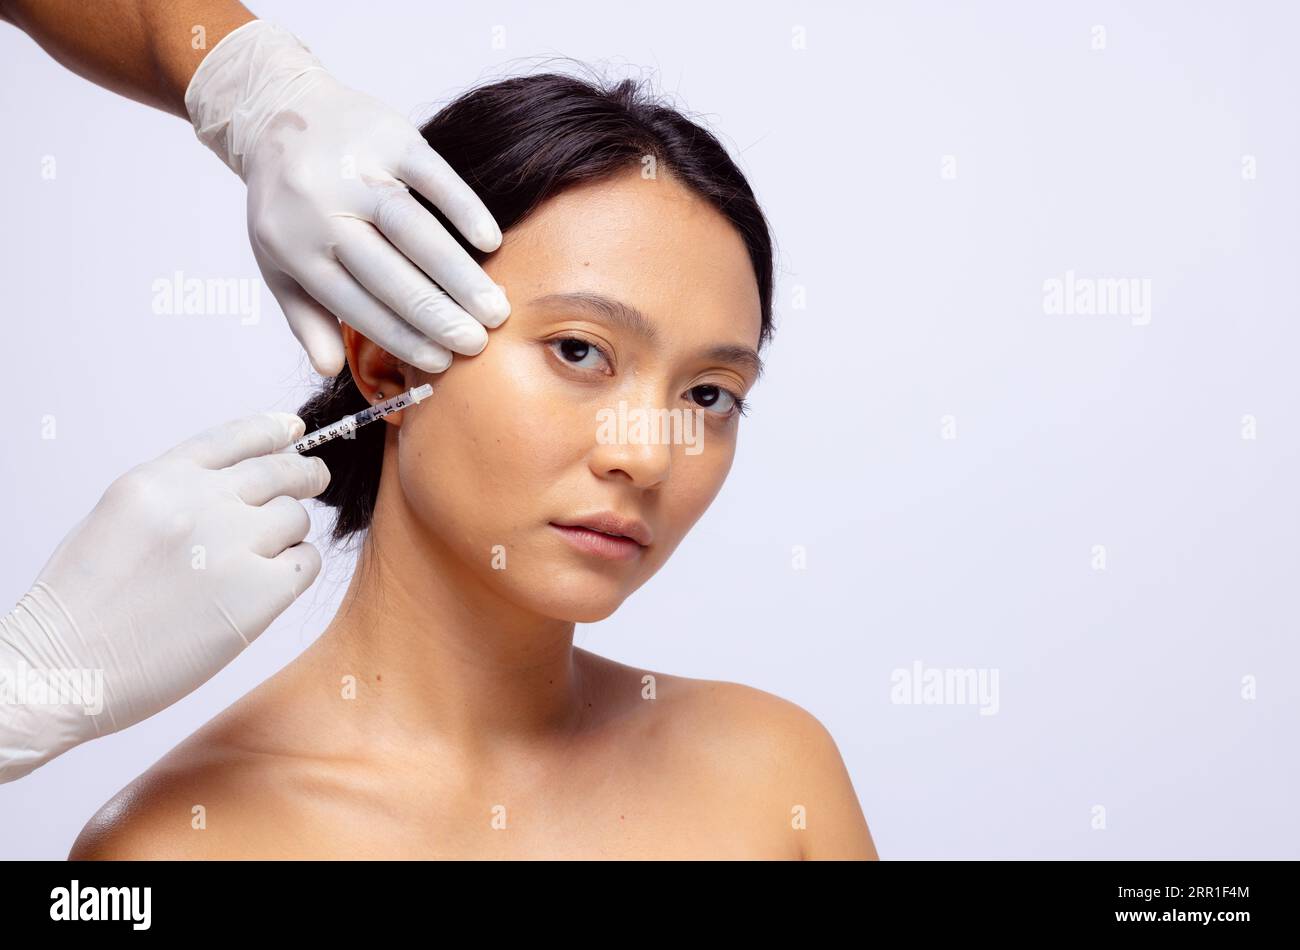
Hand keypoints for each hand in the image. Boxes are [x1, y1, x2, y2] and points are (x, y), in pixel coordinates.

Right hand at [0, 412, 327, 782]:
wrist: (64, 665)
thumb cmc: (83, 604)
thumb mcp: (119, 516)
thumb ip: (176, 493)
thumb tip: (237, 482)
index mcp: (161, 479)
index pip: (236, 436)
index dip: (273, 430)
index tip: (294, 429)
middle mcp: (201, 501)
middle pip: (281, 470)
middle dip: (305, 473)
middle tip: (315, 479)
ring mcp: (234, 544)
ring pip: (296, 518)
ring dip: (290, 533)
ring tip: (261, 559)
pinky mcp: (260, 591)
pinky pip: (306, 563)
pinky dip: (297, 570)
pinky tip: (270, 587)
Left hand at [184, 20, 509, 376]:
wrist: (277, 111)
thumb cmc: (286, 201)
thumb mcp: (277, 261)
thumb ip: (305, 317)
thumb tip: (329, 371)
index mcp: (294, 248)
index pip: (355, 305)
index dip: (401, 337)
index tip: (441, 362)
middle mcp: (321, 209)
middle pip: (388, 273)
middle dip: (436, 314)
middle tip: (477, 343)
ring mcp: (355, 169)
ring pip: (412, 228)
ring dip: (457, 273)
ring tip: (493, 308)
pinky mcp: (386, 136)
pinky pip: (432, 175)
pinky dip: (463, 208)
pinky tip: (488, 241)